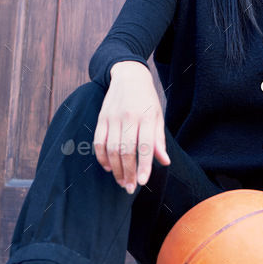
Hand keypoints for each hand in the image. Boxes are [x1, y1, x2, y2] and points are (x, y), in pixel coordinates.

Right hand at [93, 61, 169, 194]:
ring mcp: (113, 117)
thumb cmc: (147, 99)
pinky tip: (108, 167)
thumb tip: (164, 162)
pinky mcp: (101, 118)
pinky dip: (102, 158)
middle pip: (126, 150)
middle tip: (130, 188)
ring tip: (121, 182)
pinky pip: (98, 142)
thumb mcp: (158, 116)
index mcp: (147, 117)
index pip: (145, 146)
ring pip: (111, 149)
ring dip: (115, 169)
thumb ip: (159, 140)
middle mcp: (129, 117)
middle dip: (128, 172)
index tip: (142, 182)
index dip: (143, 166)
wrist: (128, 75)